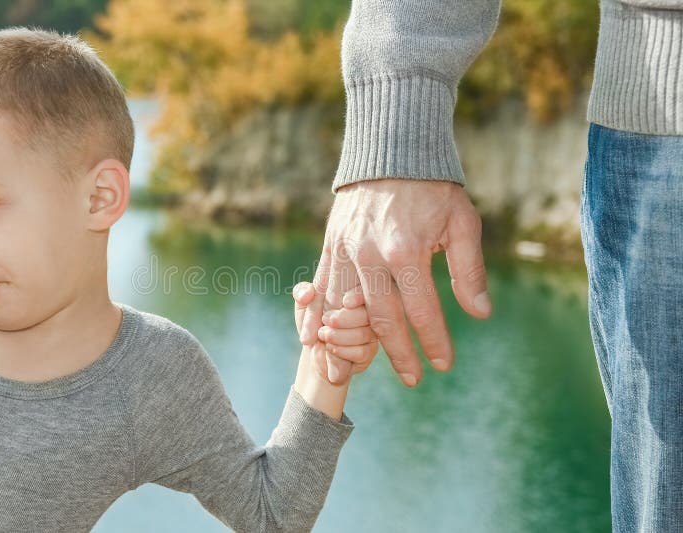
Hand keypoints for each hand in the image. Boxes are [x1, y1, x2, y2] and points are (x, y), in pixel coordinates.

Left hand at [293, 281, 378, 379]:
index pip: (366, 292)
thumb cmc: (312, 321)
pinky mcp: (369, 351)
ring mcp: (372, 332)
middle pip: (367, 314)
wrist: (314, 350)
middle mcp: (369, 312)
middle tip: (325, 320)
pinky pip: (362, 352)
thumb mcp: (303, 305)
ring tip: (322, 334)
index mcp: (355, 295)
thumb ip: (301, 293)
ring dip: (339, 336)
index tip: (345, 302)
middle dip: (343, 319)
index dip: (358, 296)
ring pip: (364, 334)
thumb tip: (307, 294)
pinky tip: (331, 348)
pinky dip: (342, 351)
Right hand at [300, 179, 491, 386]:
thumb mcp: (463, 222)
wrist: (390, 149)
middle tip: (413, 379)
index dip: (434, 342)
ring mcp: (346, 252)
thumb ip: (469, 270)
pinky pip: (321, 289)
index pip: (423, 311)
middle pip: (383, 320)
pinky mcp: (331, 246)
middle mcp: (371, 256)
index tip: (443, 365)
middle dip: (399, 355)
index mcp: (407, 252)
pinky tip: (315, 340)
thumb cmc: (433, 187)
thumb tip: (480, 313)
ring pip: (346, 311)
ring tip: (358, 371)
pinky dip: (316, 317)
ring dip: (352, 344)